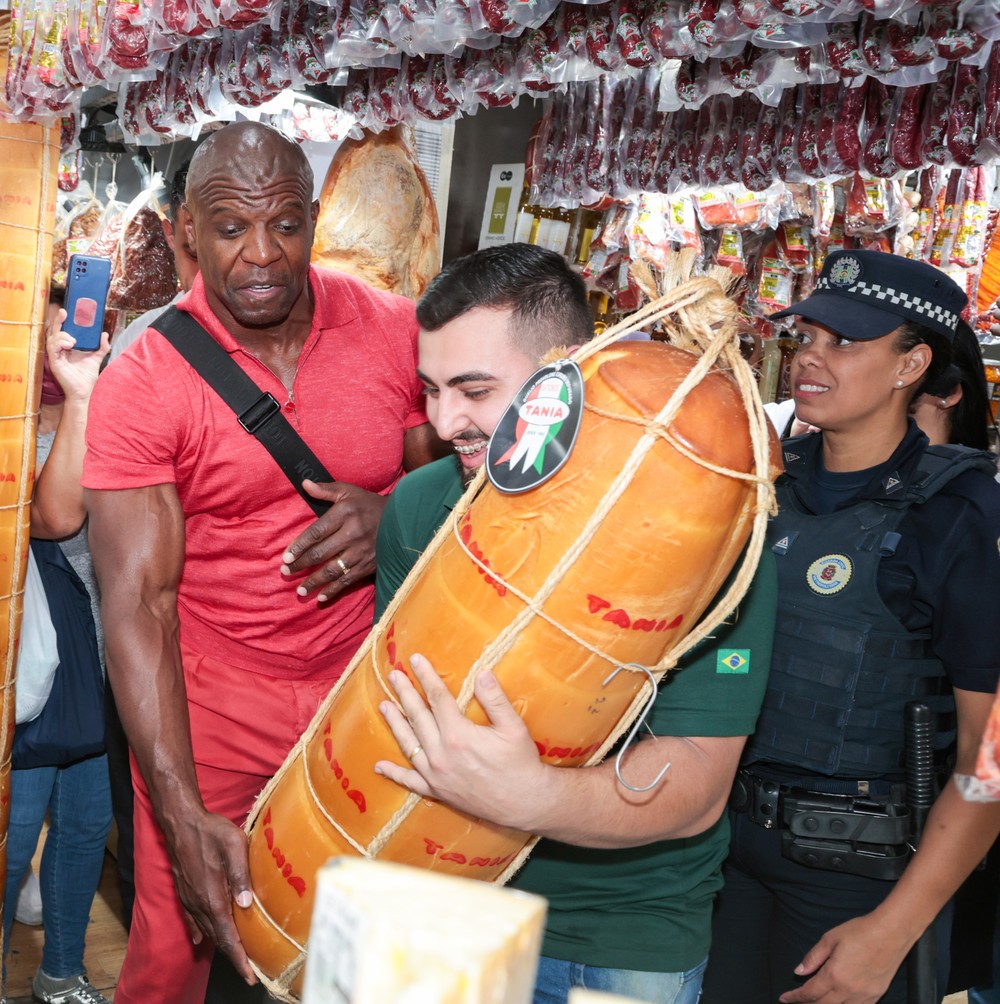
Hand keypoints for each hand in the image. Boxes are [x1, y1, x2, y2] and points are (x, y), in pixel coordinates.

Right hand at [46, 308, 109, 401]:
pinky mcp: (54, 362)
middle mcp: (59, 350)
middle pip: (54, 331)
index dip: (62, 320)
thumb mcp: (96, 358)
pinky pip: (52, 348)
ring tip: (73, 341)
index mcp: (67, 347)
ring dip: (62, 335)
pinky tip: (69, 345)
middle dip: (58, 321)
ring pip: (52, 338)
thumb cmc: (86, 376)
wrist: (84, 392)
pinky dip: (60, 343)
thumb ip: (101, 347)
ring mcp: (56, 356)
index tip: (67, 311)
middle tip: (64, 312)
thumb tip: (105, 334)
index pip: (62, 331)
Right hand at [166, 809, 257, 984]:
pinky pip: (193, 918)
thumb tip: (246, 905)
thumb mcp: (233, 846)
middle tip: (249, 970)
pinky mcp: (184, 891)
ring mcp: (189, 898)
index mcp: (212, 897)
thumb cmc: (211, 830)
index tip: (250, 976)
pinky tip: (201, 937)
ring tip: (234, 954)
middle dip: (233, 955)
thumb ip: (240, 875)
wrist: (181, 822)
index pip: (227, 936)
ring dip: (220, 943)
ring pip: (206, 929)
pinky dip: (201, 930)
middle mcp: (199, 903)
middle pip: (217, 937)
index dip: (239, 958)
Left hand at [279, 480, 387, 600]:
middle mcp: (353, 533)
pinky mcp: (370, 564)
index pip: (316, 532)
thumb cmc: (369, 504)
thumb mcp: (349, 491)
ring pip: (332, 570)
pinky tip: (321, 597)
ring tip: (300, 590)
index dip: (299, 546)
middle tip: (286, 572)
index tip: (285, 557)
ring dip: (314, 582)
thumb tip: (304, 484)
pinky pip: (348, 580)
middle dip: (301, 565)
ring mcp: (362, 551)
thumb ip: (326, 489)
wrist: (402, 518)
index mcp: (345, 513)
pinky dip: (334, 590)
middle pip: (321, 553)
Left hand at [375, 654, 547, 829]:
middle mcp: (441, 754)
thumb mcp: (514, 727)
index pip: (437, 698)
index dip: (426, 677)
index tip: (415, 660)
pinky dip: (394, 773)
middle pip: (418, 717)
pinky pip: (410, 781)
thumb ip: (495, 699)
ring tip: (384, 705)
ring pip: (408, 744)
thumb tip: (481, 673)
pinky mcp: (437, 791)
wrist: (524, 803)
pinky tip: (380, 766)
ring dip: (395, 723)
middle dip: (405, 693)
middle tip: (394, 676)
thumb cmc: (521, 763)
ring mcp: (436, 775)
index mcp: (458, 735)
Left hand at [779, 914, 908, 1003]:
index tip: (784, 998)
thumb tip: (799, 971)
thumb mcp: (830, 939)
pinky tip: (837, 1003)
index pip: (810, 993)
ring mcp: (864, 996)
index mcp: (834, 975)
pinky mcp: (875, 996)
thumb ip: (813, 957)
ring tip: (813, 1003)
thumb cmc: (860, 932)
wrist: (891, 933)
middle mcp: (848, 991)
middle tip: (795, 1002)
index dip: (795, 997)